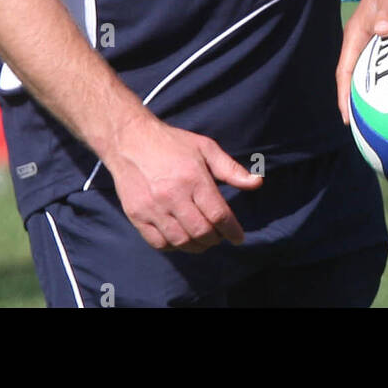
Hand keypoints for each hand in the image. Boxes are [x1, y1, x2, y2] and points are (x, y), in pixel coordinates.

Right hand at [104, 113, 262, 252]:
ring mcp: (153, 207)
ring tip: (204, 240)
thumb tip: (257, 183)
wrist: (130, 140)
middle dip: (216, 239)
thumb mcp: (206, 148)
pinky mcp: (137, 215)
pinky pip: (159, 243)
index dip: (232, 230)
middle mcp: (173, 195)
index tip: (238, 237)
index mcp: (194, 178)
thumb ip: (231, 169)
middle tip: (220, 236)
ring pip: (181, 241)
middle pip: (201, 231)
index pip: (218, 214)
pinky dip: (174, 246)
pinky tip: (182, 239)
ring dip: (197, 246)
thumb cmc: (173, 143)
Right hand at [337, 0, 387, 123]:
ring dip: (372, 92)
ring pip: (370, 71)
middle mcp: (364, 38)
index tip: (347, 120)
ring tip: (381, 118)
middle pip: (354, 75)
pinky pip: (387, 64)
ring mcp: (377, 39)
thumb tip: (383, 30)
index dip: (343, 96)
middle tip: (363, 128)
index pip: (344, 70)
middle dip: (355, 101)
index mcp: (357, 32)